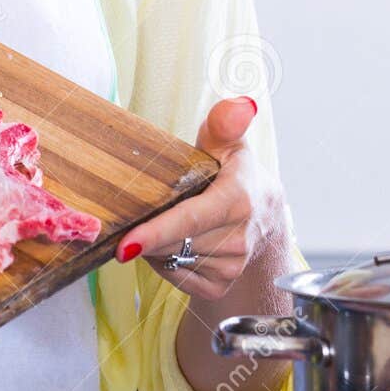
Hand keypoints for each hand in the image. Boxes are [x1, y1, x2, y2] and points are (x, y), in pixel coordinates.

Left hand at [113, 97, 284, 300]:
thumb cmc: (234, 173)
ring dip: (156, 245)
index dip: (157, 232)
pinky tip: (176, 243)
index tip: (126, 244)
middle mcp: (239, 239)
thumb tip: (239, 104)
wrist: (264, 219)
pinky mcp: (220, 286)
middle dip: (148, 230)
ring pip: (170, 260)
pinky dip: (165, 262)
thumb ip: (225, 123)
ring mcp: (232, 266)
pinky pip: (175, 277)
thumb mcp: (229, 144)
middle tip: (144, 209)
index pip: (191, 219)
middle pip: (171, 242)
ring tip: (167, 222)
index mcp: (240, 200)